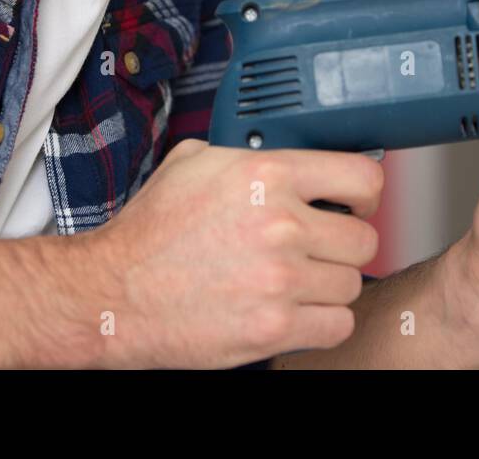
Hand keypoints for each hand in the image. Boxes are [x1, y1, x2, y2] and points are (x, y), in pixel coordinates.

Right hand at [81, 138, 382, 367]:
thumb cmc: (149, 233)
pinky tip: (296, 311)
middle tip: (320, 249)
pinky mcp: (273, 327)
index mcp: (265, 174)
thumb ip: (246, 153)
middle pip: (364, 238)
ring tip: (299, 282)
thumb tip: (283, 151)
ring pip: (352, 284)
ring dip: (331, 284)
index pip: (362, 177)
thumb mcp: (192, 163)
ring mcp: (279, 278)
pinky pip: (338, 324)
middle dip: (345, 244)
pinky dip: (323, 322)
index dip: (365, 193)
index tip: (356, 203)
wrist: (112, 294)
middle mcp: (279, 223)